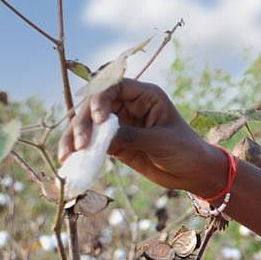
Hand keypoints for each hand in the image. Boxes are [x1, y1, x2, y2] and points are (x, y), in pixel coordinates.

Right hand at [57, 78, 225, 196]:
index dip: (101, 99)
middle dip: (83, 122)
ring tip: (66, 154)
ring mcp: (120, 124)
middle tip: (79, 143)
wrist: (194, 173)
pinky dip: (80, 150)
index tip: (99, 119)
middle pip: (95, 105)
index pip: (114, 87)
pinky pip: (93, 143)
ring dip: (74, 137)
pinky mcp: (115, 143)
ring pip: (89, 124)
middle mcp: (129, 105)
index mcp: (145, 95)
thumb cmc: (186, 150)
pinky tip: (69, 159)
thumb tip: (100, 139)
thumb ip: (132, 137)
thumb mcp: (161, 142)